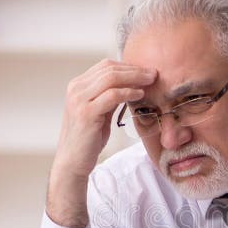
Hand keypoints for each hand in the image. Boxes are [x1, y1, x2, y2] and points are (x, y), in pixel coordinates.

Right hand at [47, 59, 156, 227]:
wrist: (73, 161)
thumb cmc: (89, 138)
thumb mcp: (100, 112)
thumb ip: (110, 97)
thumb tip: (132, 84)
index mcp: (78, 85)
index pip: (106, 66)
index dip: (128, 66)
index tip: (146, 71)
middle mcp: (76, 89)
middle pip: (109, 69)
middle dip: (134, 69)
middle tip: (153, 73)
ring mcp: (79, 100)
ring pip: (111, 78)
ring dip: (135, 78)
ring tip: (151, 81)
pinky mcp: (86, 113)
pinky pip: (112, 96)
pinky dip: (128, 92)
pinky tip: (140, 94)